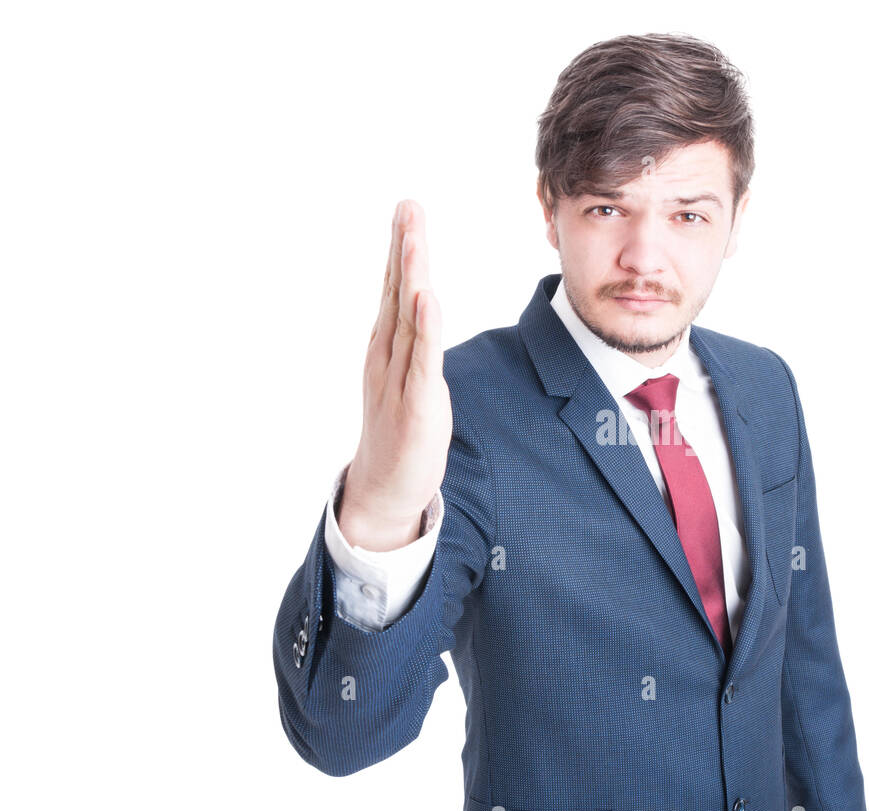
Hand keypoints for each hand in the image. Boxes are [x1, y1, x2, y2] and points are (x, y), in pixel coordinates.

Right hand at [338, 200, 452, 551]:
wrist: (384, 488)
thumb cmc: (401, 431)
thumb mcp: (409, 377)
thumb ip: (414, 341)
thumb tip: (420, 303)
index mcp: (388, 347)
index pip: (397, 289)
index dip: (401, 250)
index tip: (406, 211)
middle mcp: (388, 356)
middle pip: (398, 293)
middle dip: (403, 248)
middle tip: (407, 206)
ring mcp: (398, 379)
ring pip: (407, 319)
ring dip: (411, 276)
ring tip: (413, 238)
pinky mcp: (416, 405)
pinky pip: (422, 361)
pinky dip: (425, 329)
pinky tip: (427, 299)